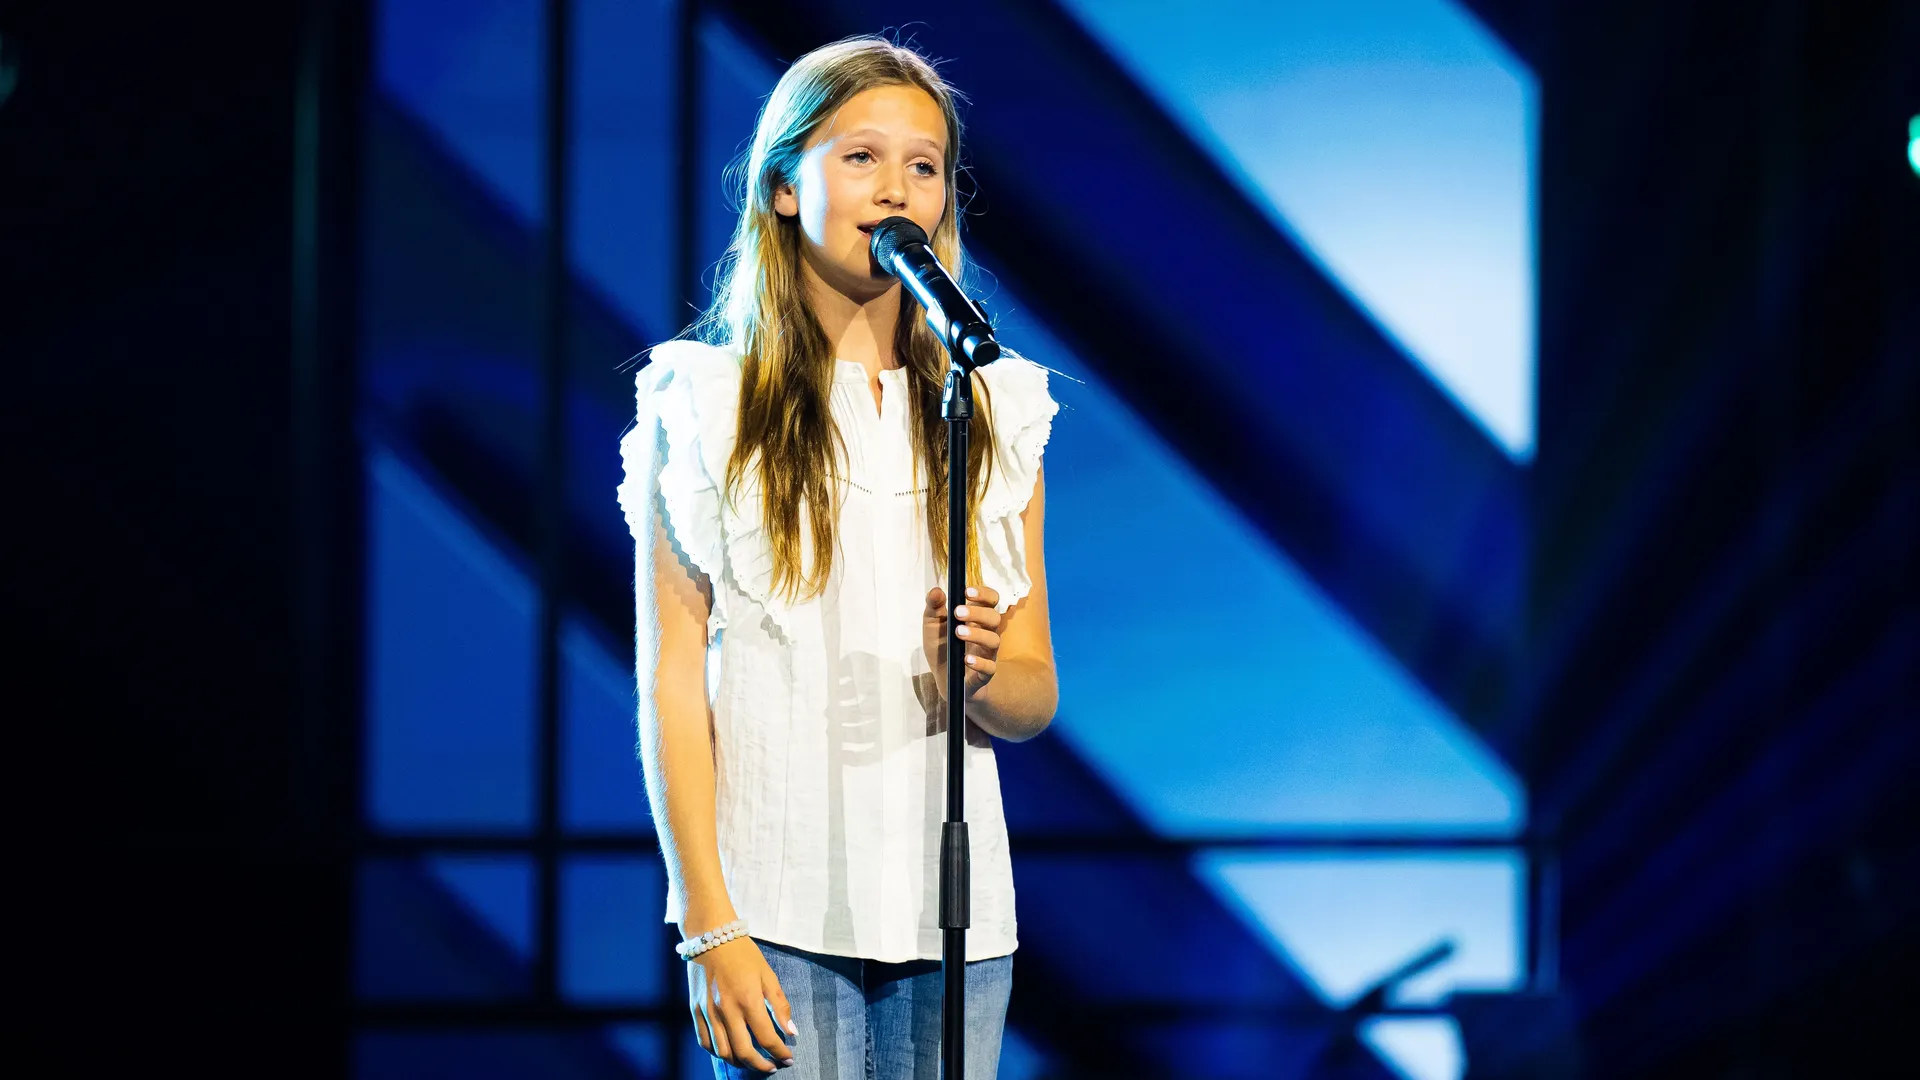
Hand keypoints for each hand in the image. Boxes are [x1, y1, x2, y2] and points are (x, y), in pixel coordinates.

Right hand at [688, 937, 794, 1072]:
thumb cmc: (743, 953)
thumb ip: (780, 1004)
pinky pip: (705, 1041)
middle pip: (743, 1052)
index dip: (780, 1053)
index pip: (767, 1038)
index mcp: (748, 999)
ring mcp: (708, 1012)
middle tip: (772, 1067)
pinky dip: (718, 1052)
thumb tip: (791, 1031)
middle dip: (760, 1065)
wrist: (710, 935)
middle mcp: (726, 1010)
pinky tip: (729, 1051)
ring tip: (752, 1060)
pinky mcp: (695, 1010)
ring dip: (739, 1062)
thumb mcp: (767, 974)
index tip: (788, 1059)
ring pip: (722, 1051)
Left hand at [923, 585, 1002, 700]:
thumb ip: (933, 607)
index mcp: (976, 618)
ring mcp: (987, 653)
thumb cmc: (942, 648)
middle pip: (994, 618)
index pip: (991, 600)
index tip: (967, 591)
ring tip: (958, 633)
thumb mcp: (932, 626)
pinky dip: (979, 662)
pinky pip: (989, 667)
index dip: (984, 593)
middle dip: (977, 613)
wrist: (943, 679)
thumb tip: (935, 590)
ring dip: (977, 635)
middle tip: (957, 613)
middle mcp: (986, 633)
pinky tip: (965, 659)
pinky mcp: (985, 673)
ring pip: (994, 640)